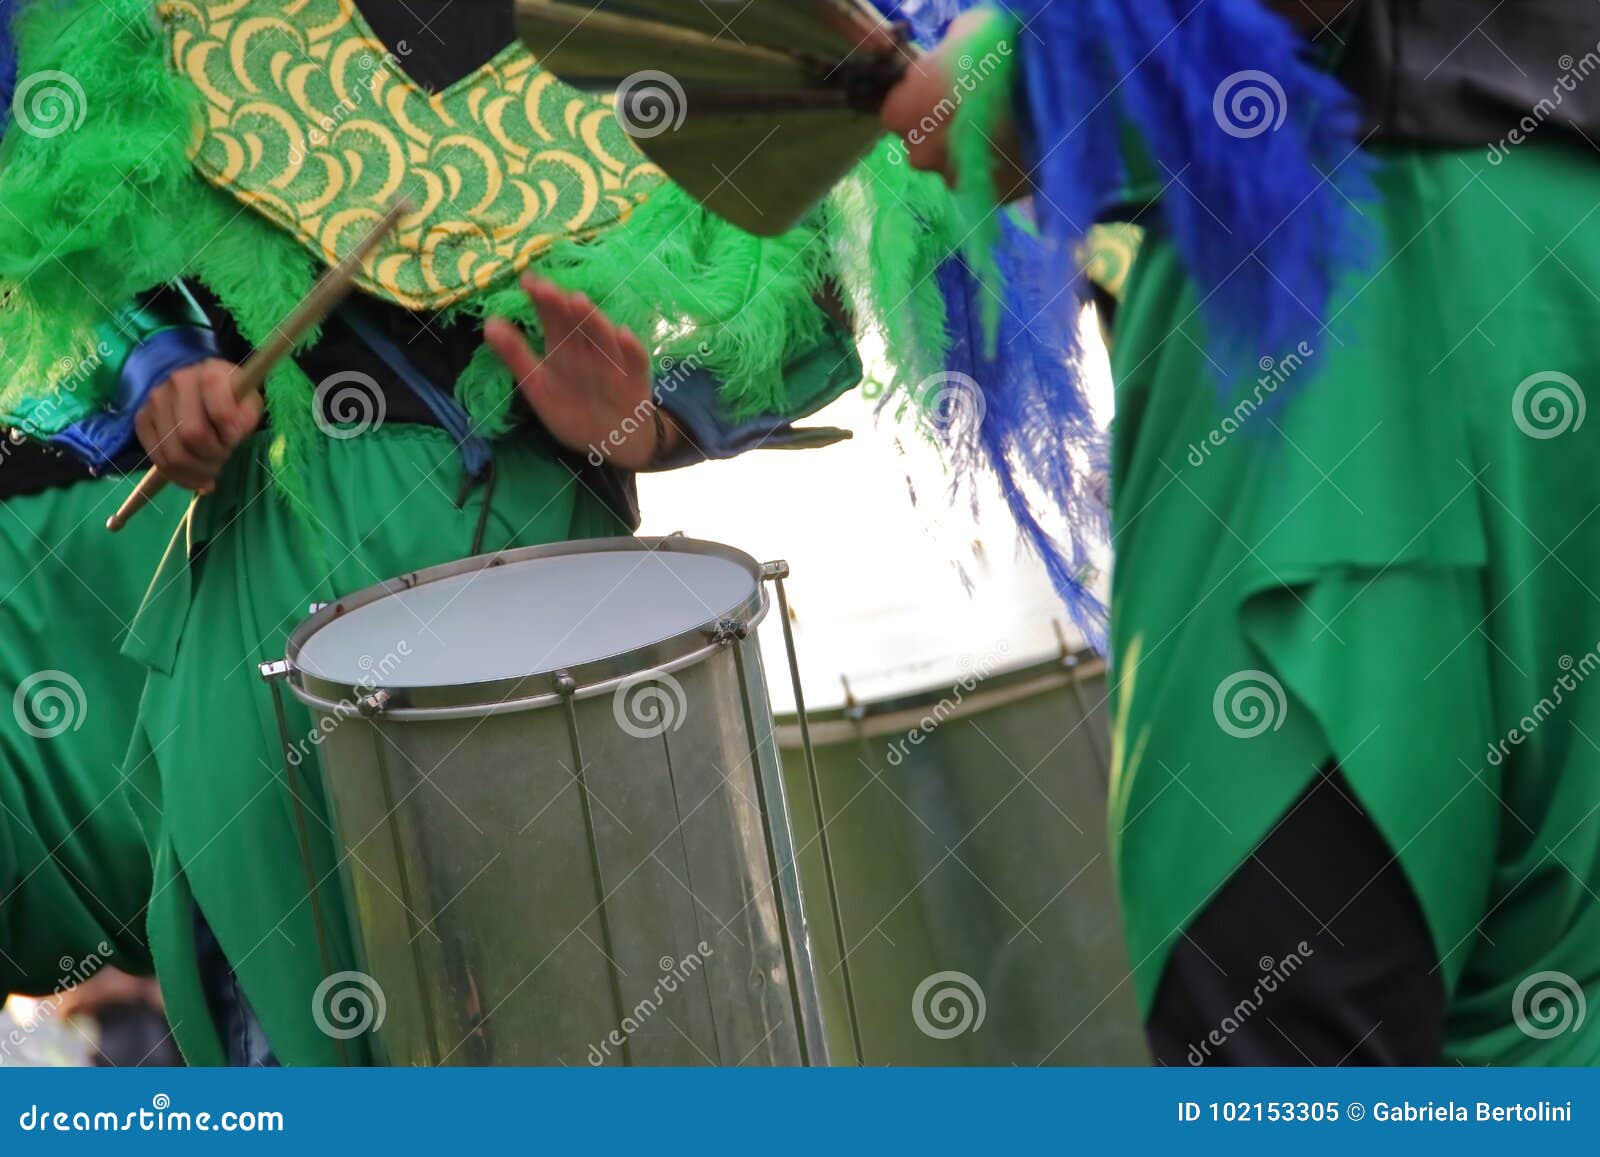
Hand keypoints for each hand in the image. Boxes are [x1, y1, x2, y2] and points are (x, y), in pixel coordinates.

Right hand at [133, 358, 261, 493]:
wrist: (207, 391)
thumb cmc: (234, 400)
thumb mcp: (250, 405)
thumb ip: (246, 419)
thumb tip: (229, 437)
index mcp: (211, 372)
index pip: (220, 413)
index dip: (231, 436)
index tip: (236, 440)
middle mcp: (178, 381)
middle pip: (192, 435)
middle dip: (212, 457)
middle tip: (223, 458)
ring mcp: (155, 399)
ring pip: (173, 452)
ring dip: (197, 470)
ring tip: (210, 467)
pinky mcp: (142, 418)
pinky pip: (157, 458)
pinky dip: (180, 476)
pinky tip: (195, 477)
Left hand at [485, 275, 682, 470]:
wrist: (614, 440)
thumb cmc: (573, 408)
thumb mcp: (538, 385)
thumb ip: (515, 355)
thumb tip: (489, 323)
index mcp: (564, 346)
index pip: (551, 317)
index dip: (540, 300)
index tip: (526, 281)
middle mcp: (587, 348)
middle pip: (574, 323)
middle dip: (560, 306)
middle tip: (545, 288)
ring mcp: (612, 361)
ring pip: (601, 337)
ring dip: (591, 319)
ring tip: (577, 301)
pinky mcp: (636, 378)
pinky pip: (635, 361)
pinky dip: (630, 349)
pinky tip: (623, 334)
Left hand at [881, 10, 1029, 199]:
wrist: (1064, 93)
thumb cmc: (1009, 53)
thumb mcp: (970, 32)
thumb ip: (945, 56)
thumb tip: (949, 62)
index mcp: (904, 111)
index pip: (896, 113)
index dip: (920, 101)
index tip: (944, 91)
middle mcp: (921, 154)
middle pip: (923, 146)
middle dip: (943, 131)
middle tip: (977, 110)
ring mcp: (956, 181)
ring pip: (955, 167)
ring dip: (971, 152)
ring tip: (1003, 129)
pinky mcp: (989, 199)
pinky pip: (986, 183)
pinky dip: (997, 169)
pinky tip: (1019, 146)